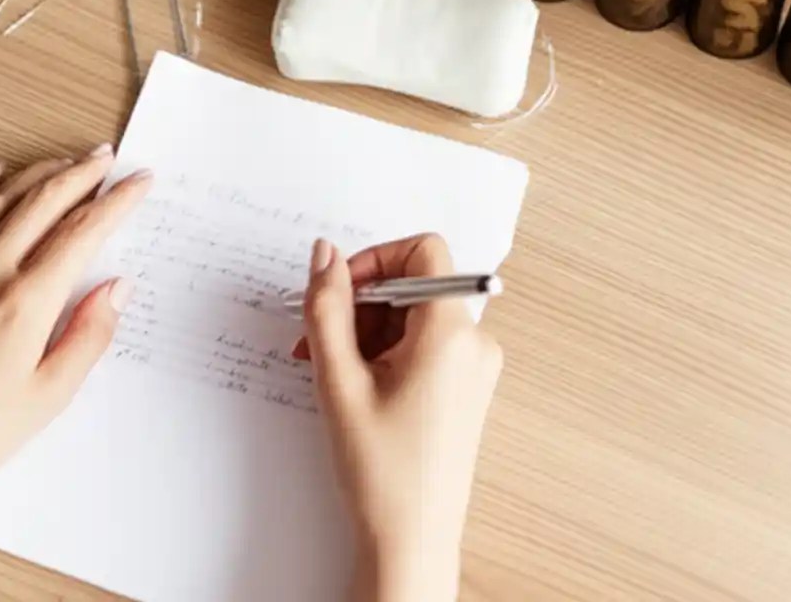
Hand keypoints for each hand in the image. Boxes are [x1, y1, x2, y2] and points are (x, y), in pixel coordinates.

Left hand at [0, 145, 151, 600]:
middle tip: (108, 158)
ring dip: (38, 173)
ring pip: (1, 199)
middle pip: (42, 201)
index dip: (116, 202)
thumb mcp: (46, 398)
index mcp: (25, 303)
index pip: (82, 233)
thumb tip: (116, 289)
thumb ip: (87, 337)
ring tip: (66, 161)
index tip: (139, 182)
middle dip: (81, 173)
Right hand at [297, 234, 503, 601]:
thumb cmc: (383, 470)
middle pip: (413, 286)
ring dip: (366, 333)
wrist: (412, 539)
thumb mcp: (339, 380)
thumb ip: (327, 308)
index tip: (337, 290)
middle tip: (316, 343)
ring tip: (330, 373)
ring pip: (413, 318)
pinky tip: (354, 386)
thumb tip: (323, 254)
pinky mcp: (465, 387)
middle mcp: (474, 343)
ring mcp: (474, 367)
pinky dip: (384, 354)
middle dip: (359, 306)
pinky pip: (423, 346)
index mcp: (451, 334)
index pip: (423, 251)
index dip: (374, 259)